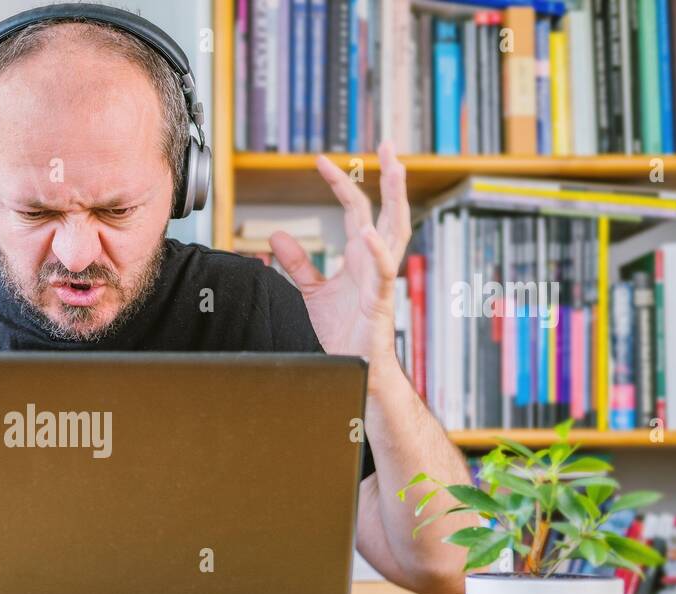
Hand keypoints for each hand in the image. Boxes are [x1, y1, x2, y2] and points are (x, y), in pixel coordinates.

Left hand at [268, 141, 410, 368]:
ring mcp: (381, 278)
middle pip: (387, 210)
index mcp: (359, 256)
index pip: (355, 210)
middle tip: (390, 145)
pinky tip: (367, 231)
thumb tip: (277, 236)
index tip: (320, 161)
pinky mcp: (380, 300)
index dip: (340, 184)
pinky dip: (376, 250)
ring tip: (396, 169)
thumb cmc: (339, 332)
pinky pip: (383, 271)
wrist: (350, 367)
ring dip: (397, 199)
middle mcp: (374, 261)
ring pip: (395, 231)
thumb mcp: (310, 291)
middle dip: (391, 178)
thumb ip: (298, 263)